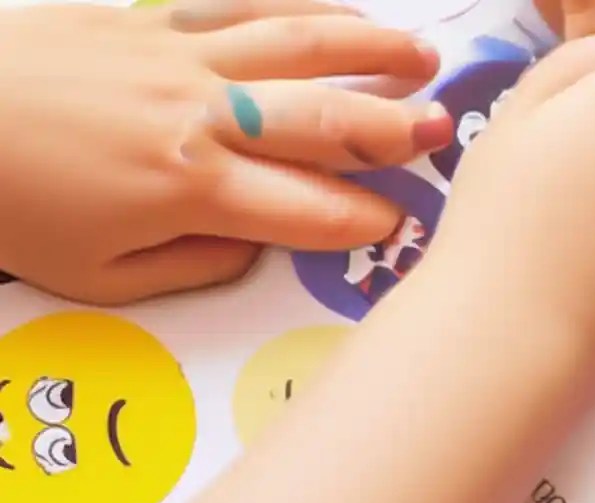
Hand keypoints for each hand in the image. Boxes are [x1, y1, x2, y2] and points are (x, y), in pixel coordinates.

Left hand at [0, 0, 450, 303]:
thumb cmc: (11, 208)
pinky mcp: (151, 21)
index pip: (306, 209)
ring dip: (369, 51)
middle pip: (320, 121)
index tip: (401, 223)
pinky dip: (303, 8)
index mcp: (190, 190)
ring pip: (296, 48)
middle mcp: (201, 118)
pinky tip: (345, 11)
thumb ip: (195, 264)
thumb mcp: (99, 276)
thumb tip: (259, 241)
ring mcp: (179, 60)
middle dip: (391, 129)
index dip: (363, 219)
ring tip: (424, 57)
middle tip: (443, 132)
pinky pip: (243, 7)